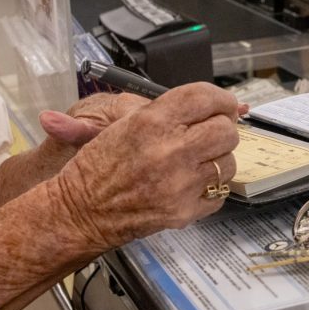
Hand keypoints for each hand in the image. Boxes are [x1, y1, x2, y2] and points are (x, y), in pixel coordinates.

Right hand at [52, 82, 240, 249]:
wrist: (80, 211)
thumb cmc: (98, 166)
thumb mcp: (123, 122)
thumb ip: (168, 110)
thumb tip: (216, 101)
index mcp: (151, 121)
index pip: (204, 98)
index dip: (221, 98)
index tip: (224, 103)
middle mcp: (169, 151)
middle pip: (225, 130)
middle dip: (222, 128)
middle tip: (211, 131)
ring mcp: (179, 184)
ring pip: (227, 163)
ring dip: (217, 159)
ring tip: (197, 160)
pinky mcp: (184, 211)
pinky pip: (219, 193)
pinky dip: (210, 188)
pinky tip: (191, 182)